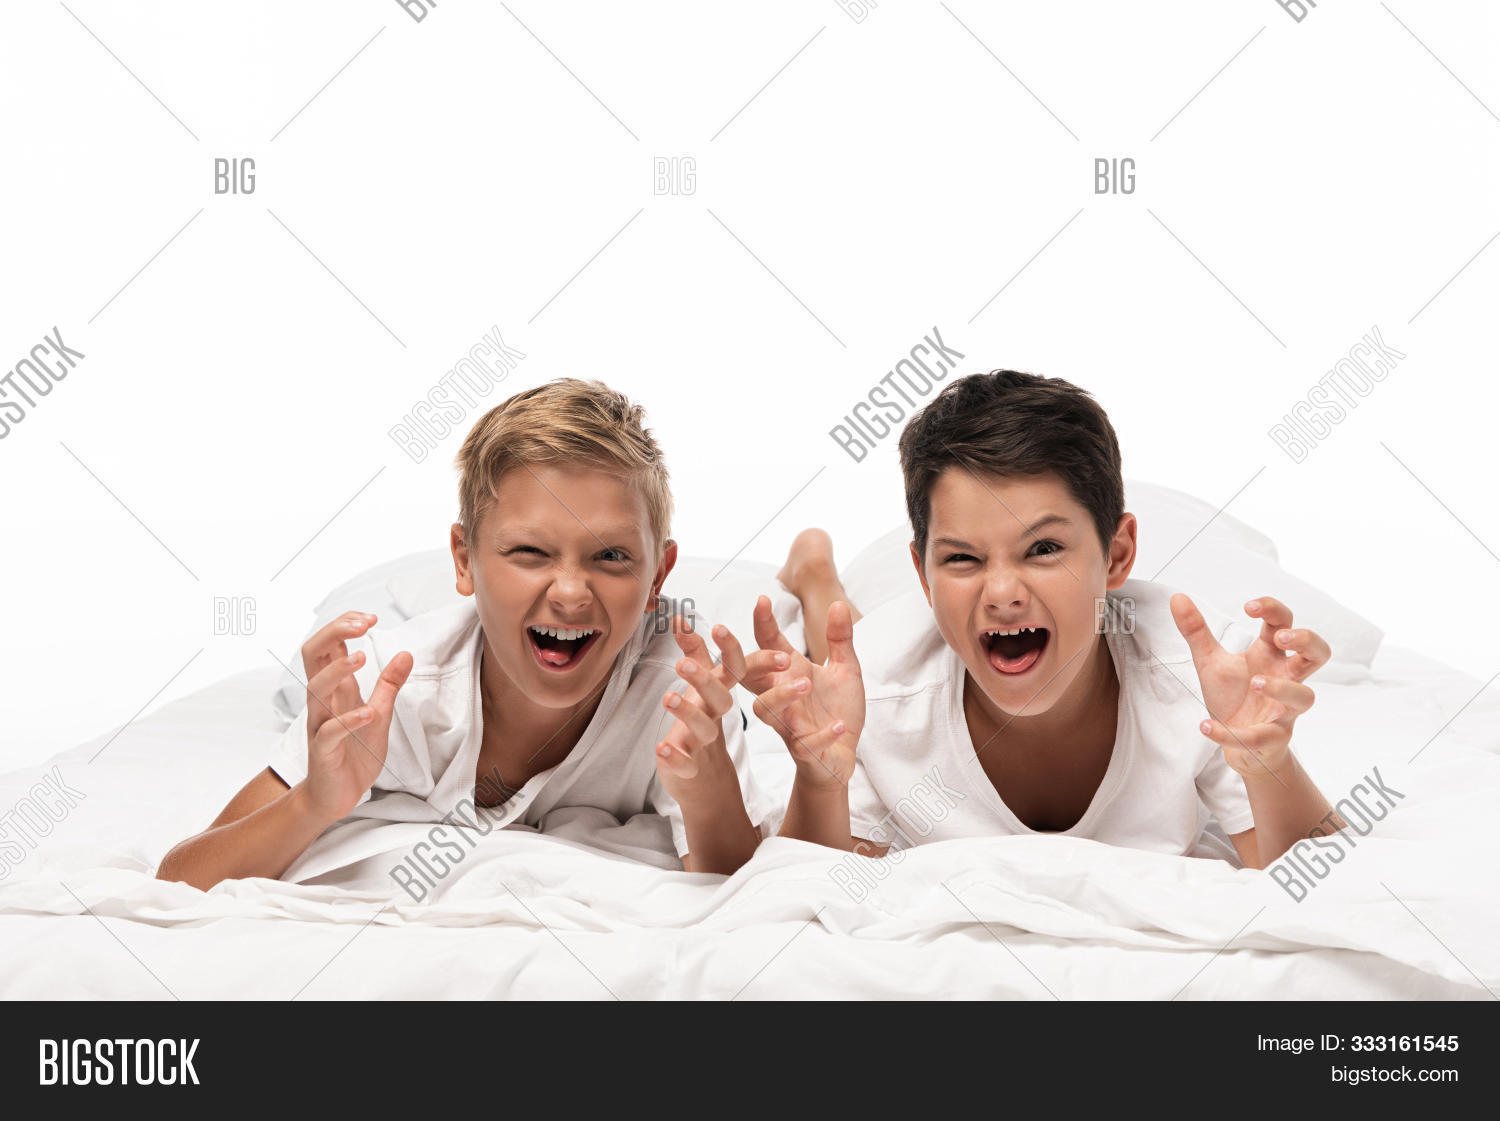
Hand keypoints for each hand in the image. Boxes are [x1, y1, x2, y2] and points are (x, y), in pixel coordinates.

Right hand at [298, 611, 413, 820]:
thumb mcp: (380, 715)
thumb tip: (406, 653)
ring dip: (338, 671)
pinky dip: (348, 720)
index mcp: (335, 689)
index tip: (370, 617)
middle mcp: (323, 701)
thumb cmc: (353, 753)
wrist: (335, 797)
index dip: (344, 625)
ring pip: (315, 689)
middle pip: (312, 654)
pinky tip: (367, 712)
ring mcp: (320, 725)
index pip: (327, 645)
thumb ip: (389, 685)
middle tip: (363, 623)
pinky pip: (329, 731)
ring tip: (363, 657)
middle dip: (334, 632)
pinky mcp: (323, 750)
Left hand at [653, 617, 753, 805]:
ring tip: (668, 698)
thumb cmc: (702, 723)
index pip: (732, 670)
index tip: (719, 627)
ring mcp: (703, 744)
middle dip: (705, 680)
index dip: (730, 649)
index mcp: (717, 696)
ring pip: (704, 730)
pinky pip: (687, 765)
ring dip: (688, 714)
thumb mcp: (700, 688)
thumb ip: (693, 654)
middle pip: (720, 698)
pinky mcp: (690, 770)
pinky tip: (661, 749)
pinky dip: (676, 758)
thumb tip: (679, 618)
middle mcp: (714, 717)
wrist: (707, 781)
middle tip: (683, 663)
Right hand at [747, 595, 863, 789]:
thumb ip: (840, 639)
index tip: (763, 599)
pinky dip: (820, 735)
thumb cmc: (835, 708)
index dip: (763, 623)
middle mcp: (781, 697)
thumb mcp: (845, 669)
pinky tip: (839, 726)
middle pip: (748, 677)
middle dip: (748, 661)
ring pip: (766, 711)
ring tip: (806, 683)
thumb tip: (837, 603)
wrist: (841, 755)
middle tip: (766, 649)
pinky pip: (804, 744)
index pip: (767, 645)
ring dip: (782, 696)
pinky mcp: (805, 750)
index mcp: (788, 673)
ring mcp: (790, 724)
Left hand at [1170, 594, 1329, 779]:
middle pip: (1318, 654)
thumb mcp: (1210, 661)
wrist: (1238, 744)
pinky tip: (1206, 726)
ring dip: (1282, 688)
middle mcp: (1285, 679)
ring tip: (1256, 682)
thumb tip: (1177, 597)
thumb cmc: (1234, 696)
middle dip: (1307, 641)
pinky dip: (1231, 734)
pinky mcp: (1273, 738)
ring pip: (1304, 697)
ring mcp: (1283, 709)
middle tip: (1281, 637)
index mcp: (1270, 655)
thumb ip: (1196, 631)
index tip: (1248, 606)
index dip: (1273, 610)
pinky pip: (1261, 737)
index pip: (1284, 623)